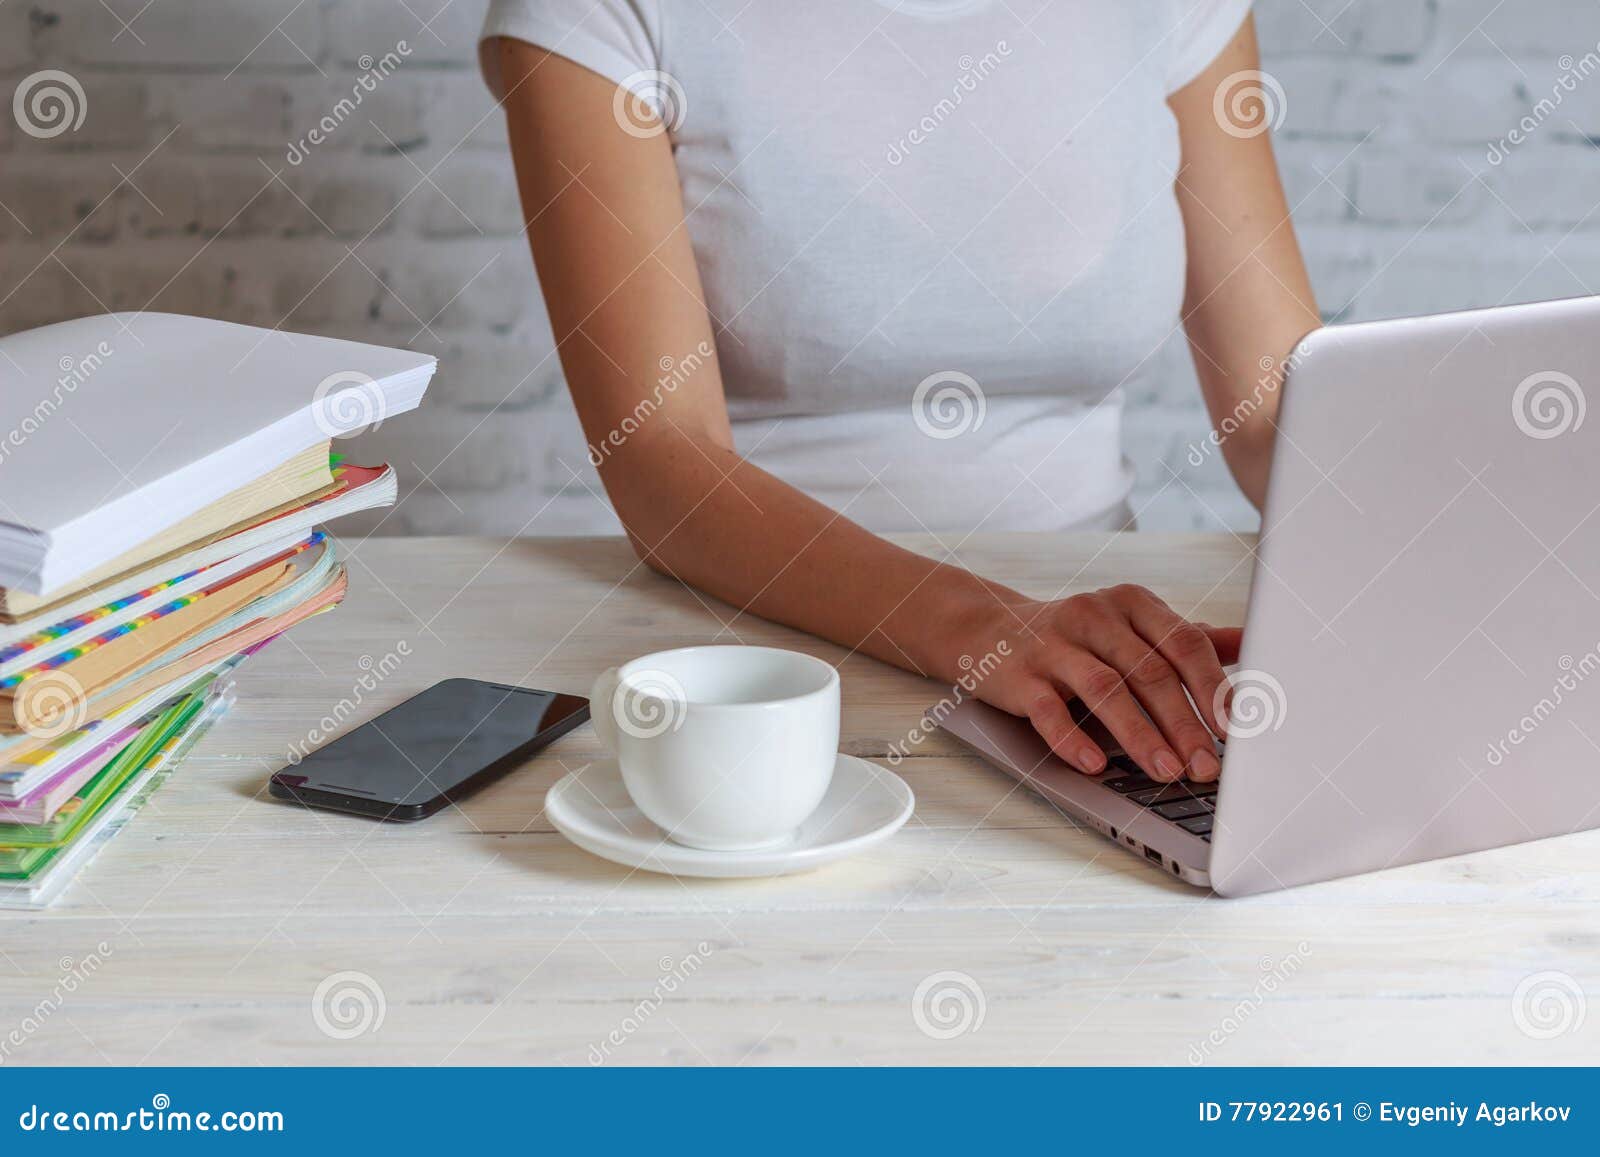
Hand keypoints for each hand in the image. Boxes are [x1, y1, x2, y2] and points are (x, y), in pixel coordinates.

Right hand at [963, 585, 1240, 781]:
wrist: (990, 630)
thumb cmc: (1076, 637)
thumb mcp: (1133, 628)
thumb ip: (1189, 639)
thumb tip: (1253, 643)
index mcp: (1133, 604)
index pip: (1184, 644)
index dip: (1213, 688)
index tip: (1235, 730)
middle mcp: (1095, 616)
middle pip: (1149, 671)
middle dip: (1184, 724)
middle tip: (1207, 767)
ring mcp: (1054, 644)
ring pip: (1104, 689)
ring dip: (1140, 735)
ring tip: (1166, 771)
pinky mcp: (1019, 675)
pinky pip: (1048, 710)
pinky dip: (1073, 739)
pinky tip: (1096, 765)